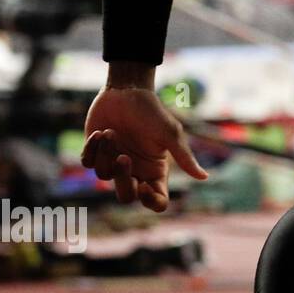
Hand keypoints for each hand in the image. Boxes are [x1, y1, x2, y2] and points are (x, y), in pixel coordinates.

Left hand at [82, 85, 207, 212]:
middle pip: (127, 196)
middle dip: (123, 180)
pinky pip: (89, 163)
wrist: (126, 91)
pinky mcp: (96, 152)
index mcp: (155, 170)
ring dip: (106, 153)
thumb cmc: (152, 112)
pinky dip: (93, 149)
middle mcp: (135, 170)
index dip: (151, 201)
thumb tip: (204, 177)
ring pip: (104, 176)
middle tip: (123, 157)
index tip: (144, 187)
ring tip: (111, 132)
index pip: (157, 200)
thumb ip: (184, 158)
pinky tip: (100, 132)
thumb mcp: (170, 134)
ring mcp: (113, 162)